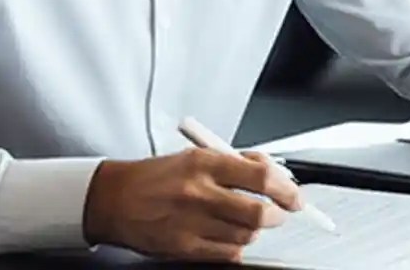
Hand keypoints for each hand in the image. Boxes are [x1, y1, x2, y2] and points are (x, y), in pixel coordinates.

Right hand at [83, 148, 300, 262]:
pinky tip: (227, 236)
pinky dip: (236, 246)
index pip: (261, 177)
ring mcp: (191, 222)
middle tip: (279, 213)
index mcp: (205, 163)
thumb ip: (237, 162)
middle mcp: (199, 192)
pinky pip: (228, 253)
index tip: (295, 196)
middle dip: (277, 215)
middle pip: (259, 212)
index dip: (286, 189)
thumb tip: (275, 172)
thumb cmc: (158, 177)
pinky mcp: (183, 247)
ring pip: (246, 235)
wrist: (115, 199)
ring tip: (243, 221)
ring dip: (254, 230)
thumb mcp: (197, 156)